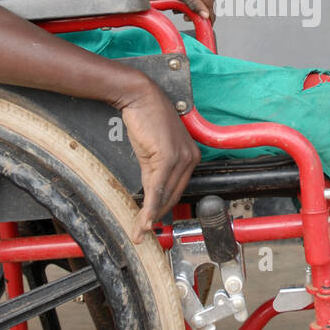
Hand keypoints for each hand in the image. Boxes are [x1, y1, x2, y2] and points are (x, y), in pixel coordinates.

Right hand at [117, 80, 202, 243]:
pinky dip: (150, 205)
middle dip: (157, 216)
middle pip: (172, 195)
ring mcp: (180, 158)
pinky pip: (157, 187)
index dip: (164, 207)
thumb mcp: (153, 149)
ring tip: (139, 230)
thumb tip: (151, 193)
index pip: (177, 189)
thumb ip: (156, 170)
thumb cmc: (146, 119)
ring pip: (165, 195)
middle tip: (142, 231)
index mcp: (190, 157)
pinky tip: (145, 218)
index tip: (152, 221)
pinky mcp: (167, 157)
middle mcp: (190, 158)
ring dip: (150, 216)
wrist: (140, 97)